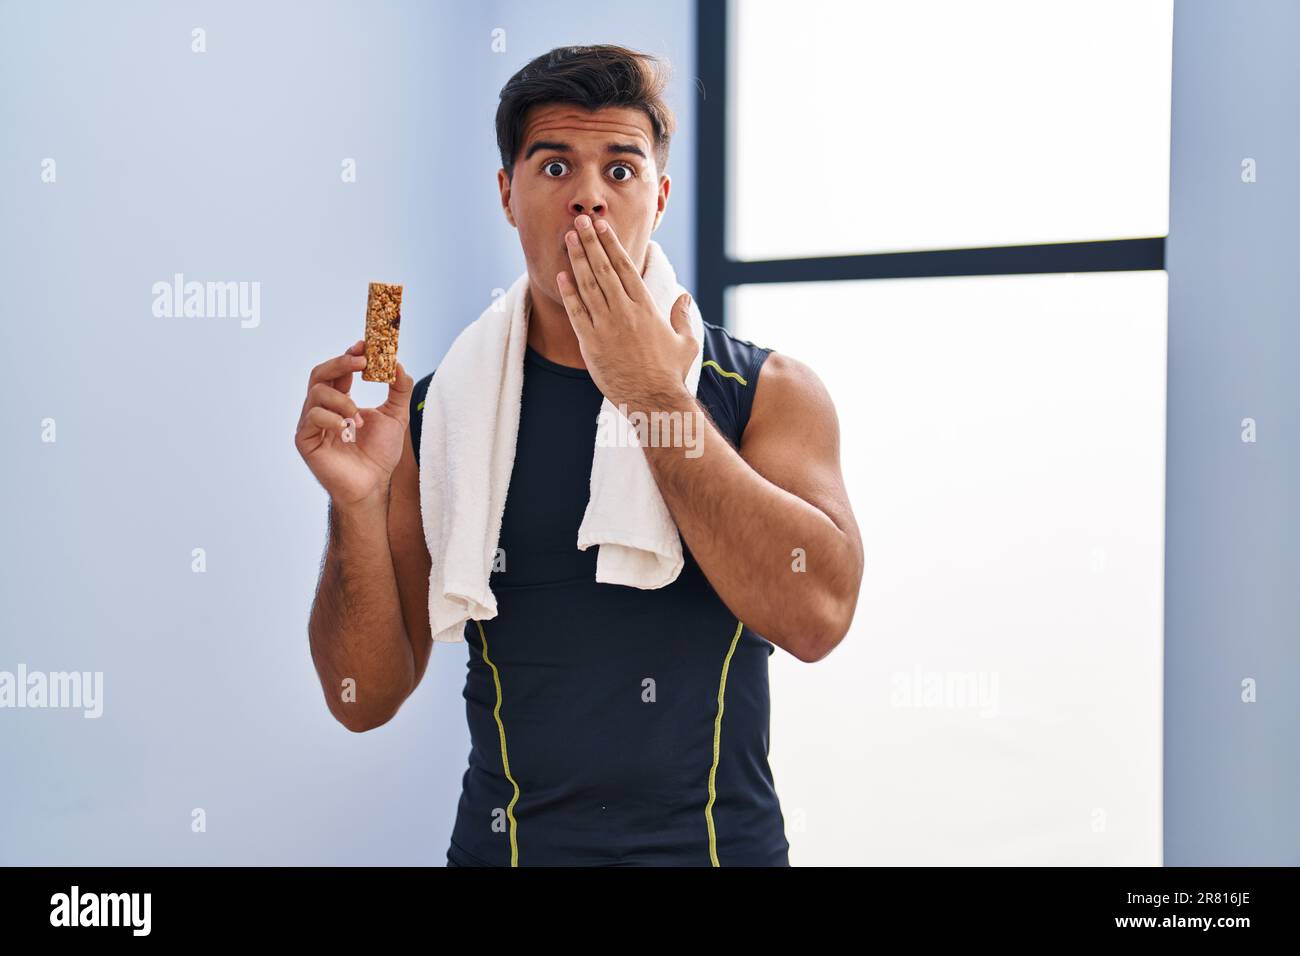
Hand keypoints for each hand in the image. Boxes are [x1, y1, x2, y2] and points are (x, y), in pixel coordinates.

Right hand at [295, 339, 413, 506]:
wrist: (372, 485)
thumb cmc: (379, 454)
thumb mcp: (396, 416)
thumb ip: (399, 389)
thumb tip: (398, 363)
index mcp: (340, 400)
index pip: (339, 370)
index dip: (349, 355)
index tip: (365, 346)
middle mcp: (322, 408)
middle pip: (321, 373)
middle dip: (341, 363)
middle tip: (362, 361)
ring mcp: (311, 423)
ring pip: (317, 393)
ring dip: (342, 401)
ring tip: (358, 420)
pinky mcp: (305, 440)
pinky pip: (312, 418)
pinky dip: (332, 419)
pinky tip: (347, 430)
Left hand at [556, 214, 695, 408]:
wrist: (653, 400)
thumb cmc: (670, 373)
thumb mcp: (686, 342)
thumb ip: (682, 317)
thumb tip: (684, 299)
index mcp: (646, 307)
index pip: (625, 267)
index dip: (611, 244)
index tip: (601, 226)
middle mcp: (625, 311)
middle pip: (603, 269)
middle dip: (590, 242)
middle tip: (579, 221)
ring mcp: (606, 326)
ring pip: (588, 285)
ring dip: (577, 260)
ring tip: (569, 238)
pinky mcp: (591, 344)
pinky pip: (576, 313)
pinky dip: (568, 294)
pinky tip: (560, 276)